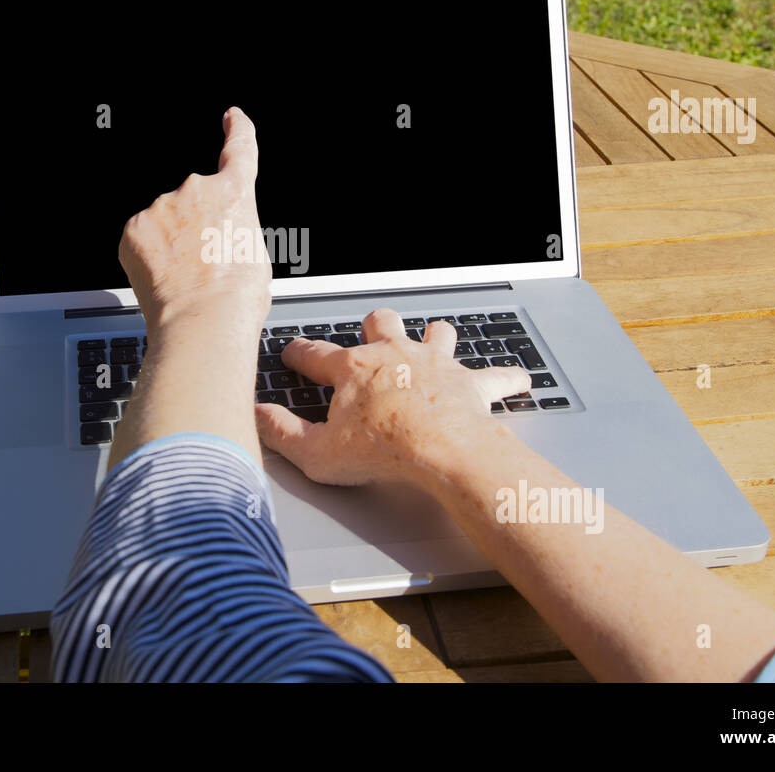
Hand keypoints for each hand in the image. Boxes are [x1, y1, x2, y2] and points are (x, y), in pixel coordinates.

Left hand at [117, 107, 269, 331]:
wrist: (204, 320)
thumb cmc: (237, 297)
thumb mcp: (256, 254)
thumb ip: (235, 229)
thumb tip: (219, 238)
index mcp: (235, 193)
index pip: (239, 148)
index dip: (237, 130)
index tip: (231, 117)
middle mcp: (196, 189)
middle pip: (194, 201)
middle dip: (196, 226)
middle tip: (204, 264)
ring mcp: (161, 207)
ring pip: (165, 220)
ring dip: (172, 242)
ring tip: (185, 277)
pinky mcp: (134, 228)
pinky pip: (141, 237)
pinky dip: (149, 254)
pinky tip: (163, 277)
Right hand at [254, 308, 529, 485]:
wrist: (442, 449)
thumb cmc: (383, 450)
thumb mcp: (317, 453)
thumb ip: (282, 433)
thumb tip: (256, 418)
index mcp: (353, 369)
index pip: (316, 354)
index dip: (299, 353)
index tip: (292, 352)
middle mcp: (394, 354)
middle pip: (381, 323)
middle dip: (374, 325)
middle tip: (371, 332)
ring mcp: (435, 364)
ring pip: (435, 333)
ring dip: (434, 338)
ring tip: (434, 341)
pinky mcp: (471, 383)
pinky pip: (496, 375)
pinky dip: (506, 377)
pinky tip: (517, 379)